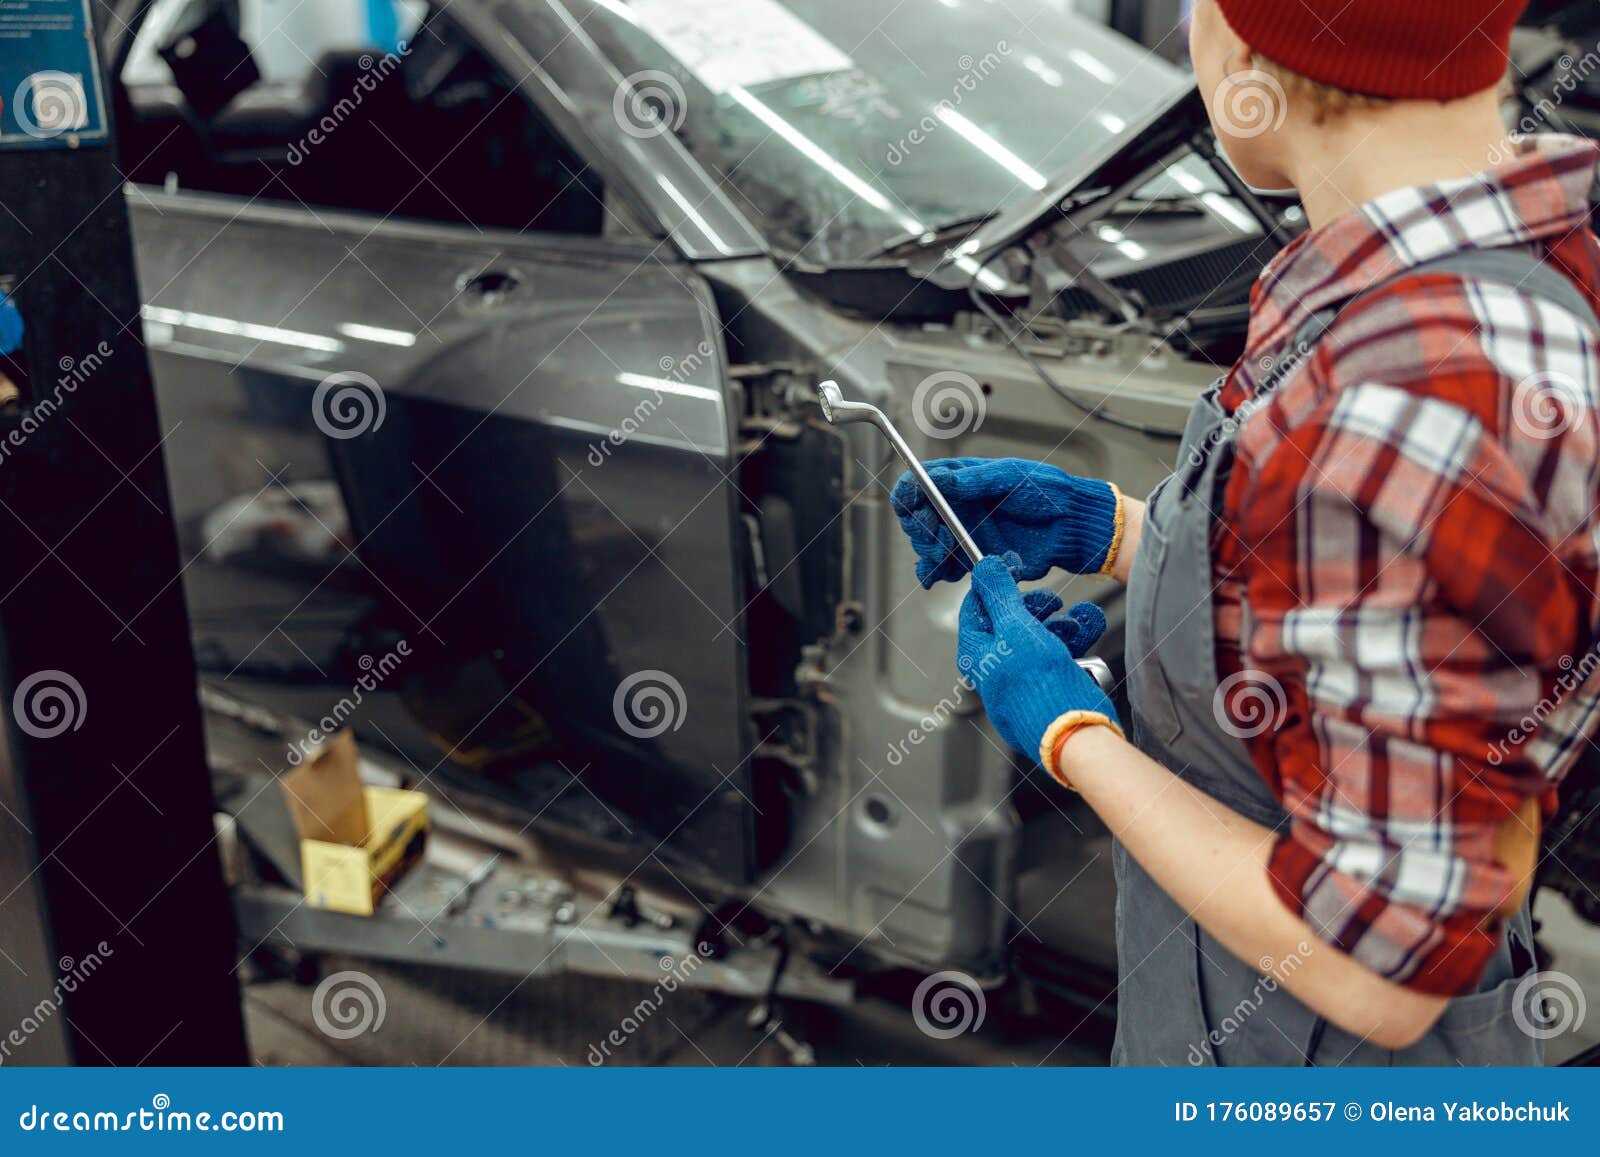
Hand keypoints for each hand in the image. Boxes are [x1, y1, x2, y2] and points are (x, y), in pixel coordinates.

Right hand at [891, 458, 1122, 588]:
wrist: (1072, 527)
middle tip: (937, 536)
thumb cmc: (1049, 492)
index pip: (920, 483)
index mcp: (963, 479)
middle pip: (917, 517)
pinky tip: (939, 574)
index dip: (909, 493)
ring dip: (927, 552)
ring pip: (927, 545)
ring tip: (943, 554)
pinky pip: (945, 568)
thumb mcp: (1010, 476)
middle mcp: (958, 506)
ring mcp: (965, 533)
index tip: (914, 505)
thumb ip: (972, 480)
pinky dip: (936, 572)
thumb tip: (935, 478)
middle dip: (920, 528)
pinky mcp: (974, 557)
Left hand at [958, 556, 1120, 768]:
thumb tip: (985, 568)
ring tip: (1076, 619)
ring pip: (1036, 640)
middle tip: (1050, 600)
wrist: (1073, 734)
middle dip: (1033, 607)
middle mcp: (994, 670)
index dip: (994, 583)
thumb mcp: (1016, 627)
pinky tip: (1088, 631)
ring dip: (1058, 624)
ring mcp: (1019, 683)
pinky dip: (1072, 642)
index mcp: (977, 654)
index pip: (975, 608)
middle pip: (1008, 623)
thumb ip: (1000, 595)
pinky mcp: (1044, 692)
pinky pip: (1054, 659)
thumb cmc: (1038, 685)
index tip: (1012, 566)